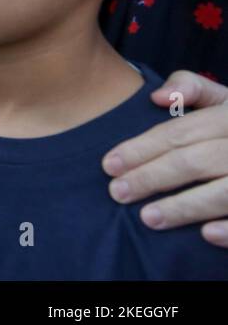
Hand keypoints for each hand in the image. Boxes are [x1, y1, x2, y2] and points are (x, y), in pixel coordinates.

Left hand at [104, 71, 227, 246]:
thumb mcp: (225, 99)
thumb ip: (192, 88)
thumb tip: (156, 96)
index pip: (179, 133)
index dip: (141, 148)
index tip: (109, 165)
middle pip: (194, 161)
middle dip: (152, 178)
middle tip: (118, 193)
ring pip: (223, 192)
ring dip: (185, 206)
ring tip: (148, 218)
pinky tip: (206, 235)